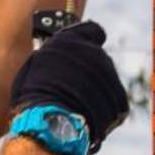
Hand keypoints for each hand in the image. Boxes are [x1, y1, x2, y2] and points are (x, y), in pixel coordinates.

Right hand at [9, 20, 129, 153]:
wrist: (52, 123)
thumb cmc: (34, 95)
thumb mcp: (35, 65)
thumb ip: (53, 55)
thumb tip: (58, 58)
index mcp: (73, 40)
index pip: (93, 31)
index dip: (89, 41)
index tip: (83, 53)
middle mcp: (96, 53)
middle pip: (98, 60)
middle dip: (88, 73)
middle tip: (72, 91)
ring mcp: (110, 76)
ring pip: (105, 83)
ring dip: (95, 92)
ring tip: (76, 109)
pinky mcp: (119, 99)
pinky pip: (113, 103)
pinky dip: (103, 111)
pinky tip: (86, 118)